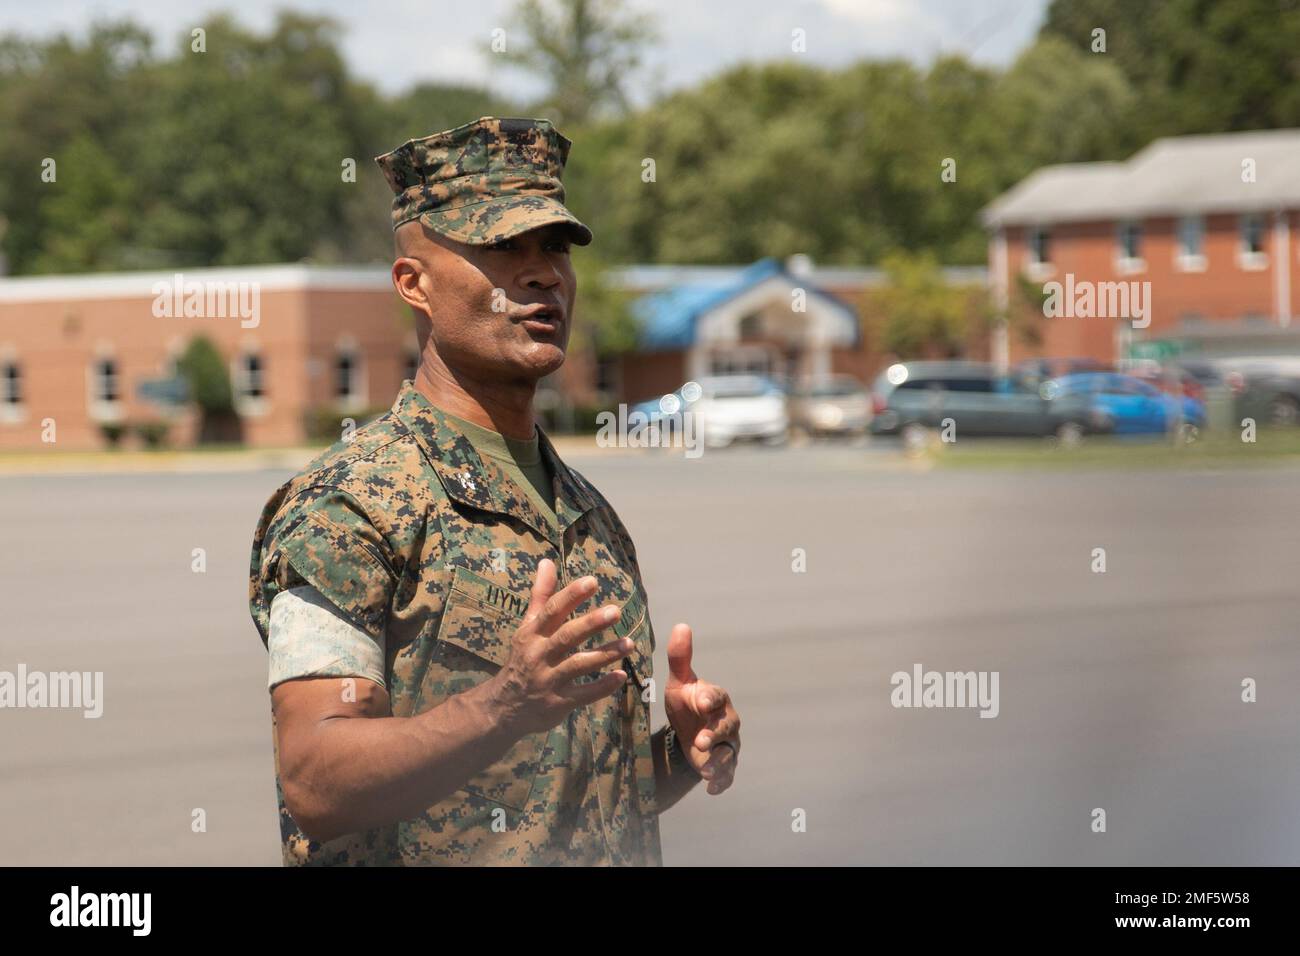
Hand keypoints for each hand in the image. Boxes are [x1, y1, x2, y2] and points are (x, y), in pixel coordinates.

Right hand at [485, 558, 629, 735]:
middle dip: (591, 623)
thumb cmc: (523, 659)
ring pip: (578, 665)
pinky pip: (583, 694)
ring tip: (629, 644)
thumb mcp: (527, 627)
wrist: (504, 707)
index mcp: (533, 634)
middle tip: (616, 611)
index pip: (552, 611)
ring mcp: (549, 680)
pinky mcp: (558, 703)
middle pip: (567, 636)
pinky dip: (602, 686)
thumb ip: (541, 595)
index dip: (571, 595)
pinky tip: (622, 676)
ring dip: (604, 654)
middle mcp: (540, 655)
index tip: (592, 581)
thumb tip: (547, 561)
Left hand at [663, 623, 740, 794]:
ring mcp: (727, 745)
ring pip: (728, 754)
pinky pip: (728, 776)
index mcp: (715, 698)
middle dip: (713, 735)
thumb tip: (681, 625)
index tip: (701, 701)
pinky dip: (721, 783)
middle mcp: (726, 721)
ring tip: (706, 772)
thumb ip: (680, 658)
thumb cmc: (686, 703)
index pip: (716, 696)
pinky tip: (712, 789)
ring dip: (718, 763)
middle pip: (725, 727)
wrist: (687, 732)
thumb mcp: (679, 683)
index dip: (709, 698)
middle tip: (699, 741)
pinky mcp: (723, 766)